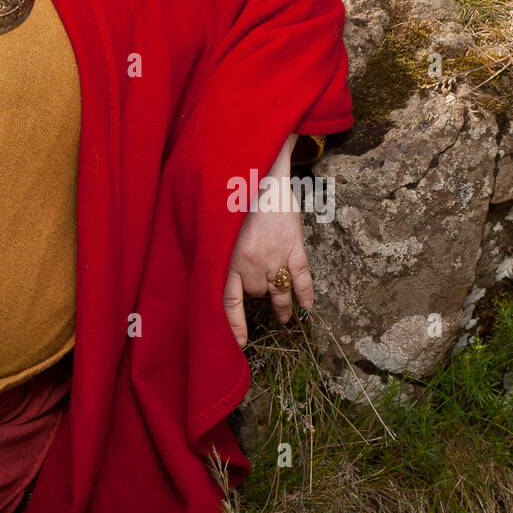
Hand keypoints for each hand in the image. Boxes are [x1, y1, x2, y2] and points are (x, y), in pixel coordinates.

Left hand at [223, 135, 312, 347]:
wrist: (259, 169)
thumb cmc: (229, 193)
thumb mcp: (213, 223)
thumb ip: (213, 246)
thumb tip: (205, 264)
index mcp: (227, 258)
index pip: (227, 302)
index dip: (233, 326)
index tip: (238, 344)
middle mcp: (252, 263)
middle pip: (255, 292)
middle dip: (254, 291)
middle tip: (255, 289)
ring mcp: (276, 257)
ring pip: (278, 291)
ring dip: (281, 305)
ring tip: (283, 317)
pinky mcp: (296, 247)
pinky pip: (304, 279)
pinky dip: (307, 295)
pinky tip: (307, 307)